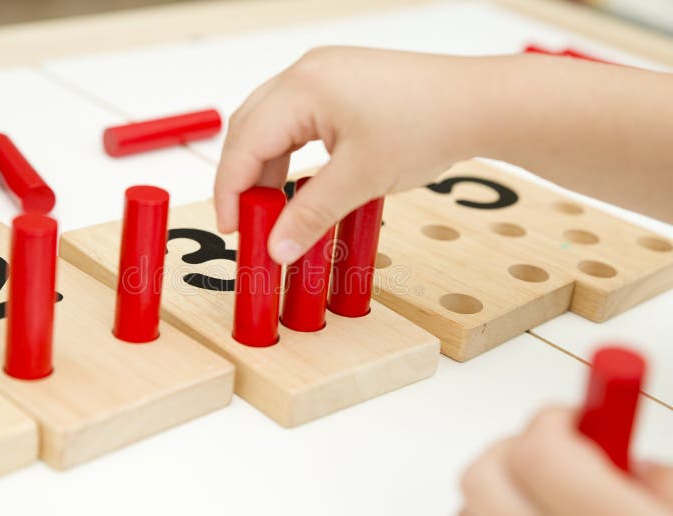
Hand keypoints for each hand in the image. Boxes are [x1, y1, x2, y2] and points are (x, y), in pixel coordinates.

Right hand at [213, 46, 493, 263]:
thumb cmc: (429, 126)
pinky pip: (298, 120)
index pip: (244, 142)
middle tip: (247, 222)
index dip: (230, 190)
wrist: (479, 104)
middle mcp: (306, 72)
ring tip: (276, 210)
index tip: (232, 228)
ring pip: (273, 125)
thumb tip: (277, 248)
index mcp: (303, 87)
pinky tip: (299, 183)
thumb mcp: (361, 179)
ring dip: (267, 167)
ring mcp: (325, 74)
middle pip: (250, 128)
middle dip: (243, 178)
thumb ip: (311, 215)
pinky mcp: (342, 84)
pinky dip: (290, 153)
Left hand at [456, 406, 672, 515]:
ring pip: (468, 510)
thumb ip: (657, 483)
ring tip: (540, 497)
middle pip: (483, 479)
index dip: (551, 422)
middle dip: (510, 449)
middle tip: (552, 452)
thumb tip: (627, 459)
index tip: (574, 416)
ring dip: (495, 489)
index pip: (541, 455)